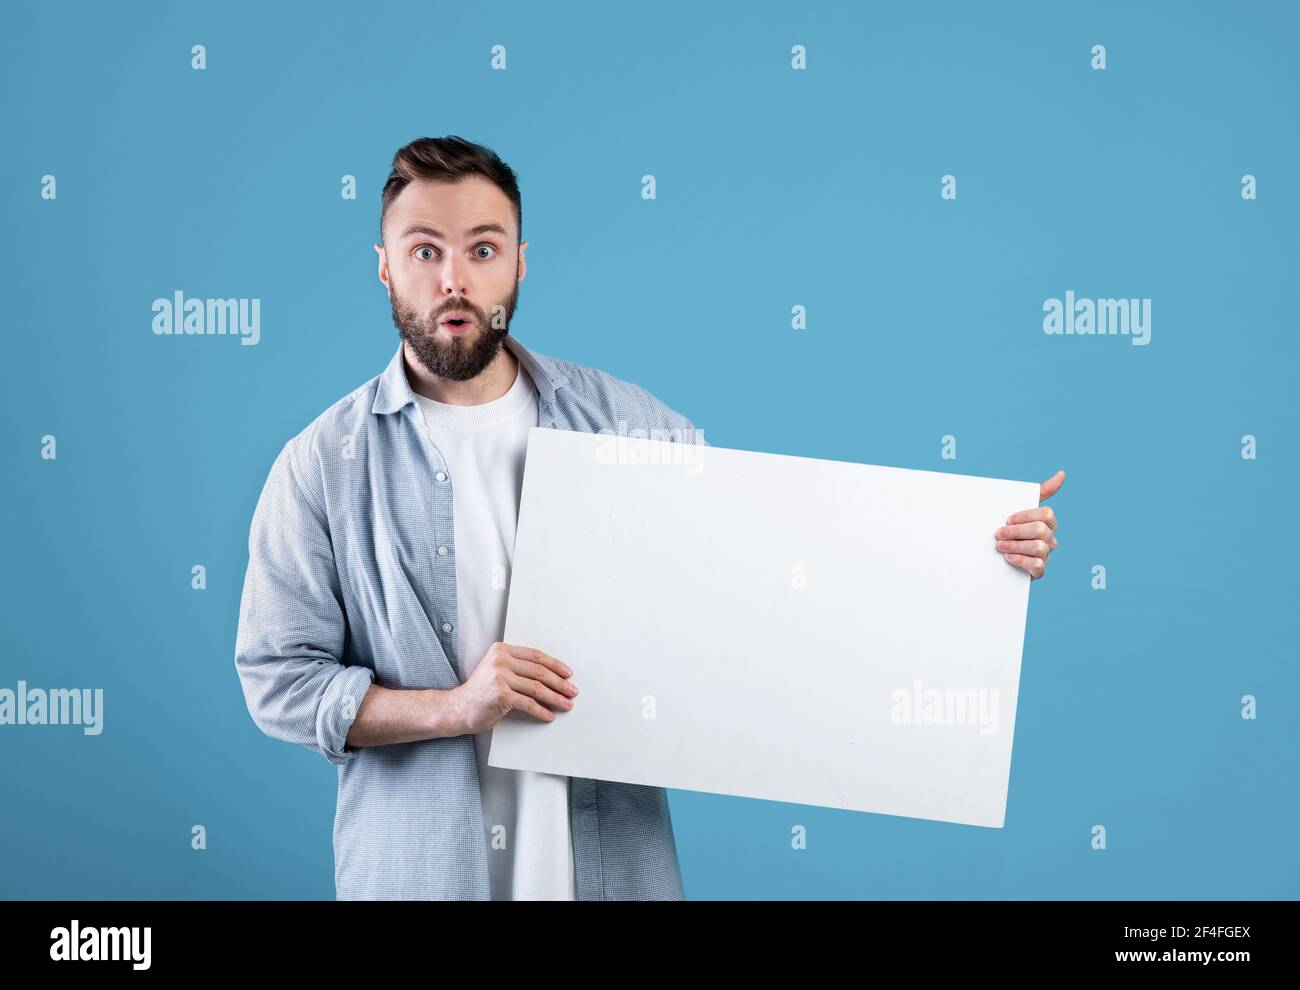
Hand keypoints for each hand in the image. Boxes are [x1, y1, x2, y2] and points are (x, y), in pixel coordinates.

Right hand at [450, 642, 577, 733]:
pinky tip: (549, 715)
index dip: (555, 665)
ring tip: (566, 704)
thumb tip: (551, 676)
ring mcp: (500, 677)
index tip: (568, 673)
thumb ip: (518, 667)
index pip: (536, 656)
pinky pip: (528, 703)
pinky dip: (541, 711)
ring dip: (555, 698)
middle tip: (572, 691)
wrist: (458, 708)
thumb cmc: (480, 691)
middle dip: (559, 683)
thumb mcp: (497, 670)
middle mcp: (500, 660)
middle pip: (539, 671)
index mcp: (501, 650)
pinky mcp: (501, 694)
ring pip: (537, 688)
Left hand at [994, 470, 1063, 579]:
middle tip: (998, 534)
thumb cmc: (1010, 529)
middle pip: (1041, 530)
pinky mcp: (1039, 571)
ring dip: (1016, 546)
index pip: (1046, 514)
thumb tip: (1063, 474)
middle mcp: (1049, 538)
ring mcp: (1045, 555)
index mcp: (1046, 522)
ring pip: (1039, 547)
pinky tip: (1007, 558)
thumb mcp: (1020, 509)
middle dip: (1017, 531)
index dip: (1026, 516)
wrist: (995, 557)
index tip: (1008, 518)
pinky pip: (1037, 565)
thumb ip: (1040, 492)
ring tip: (1000, 546)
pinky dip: (1021, 561)